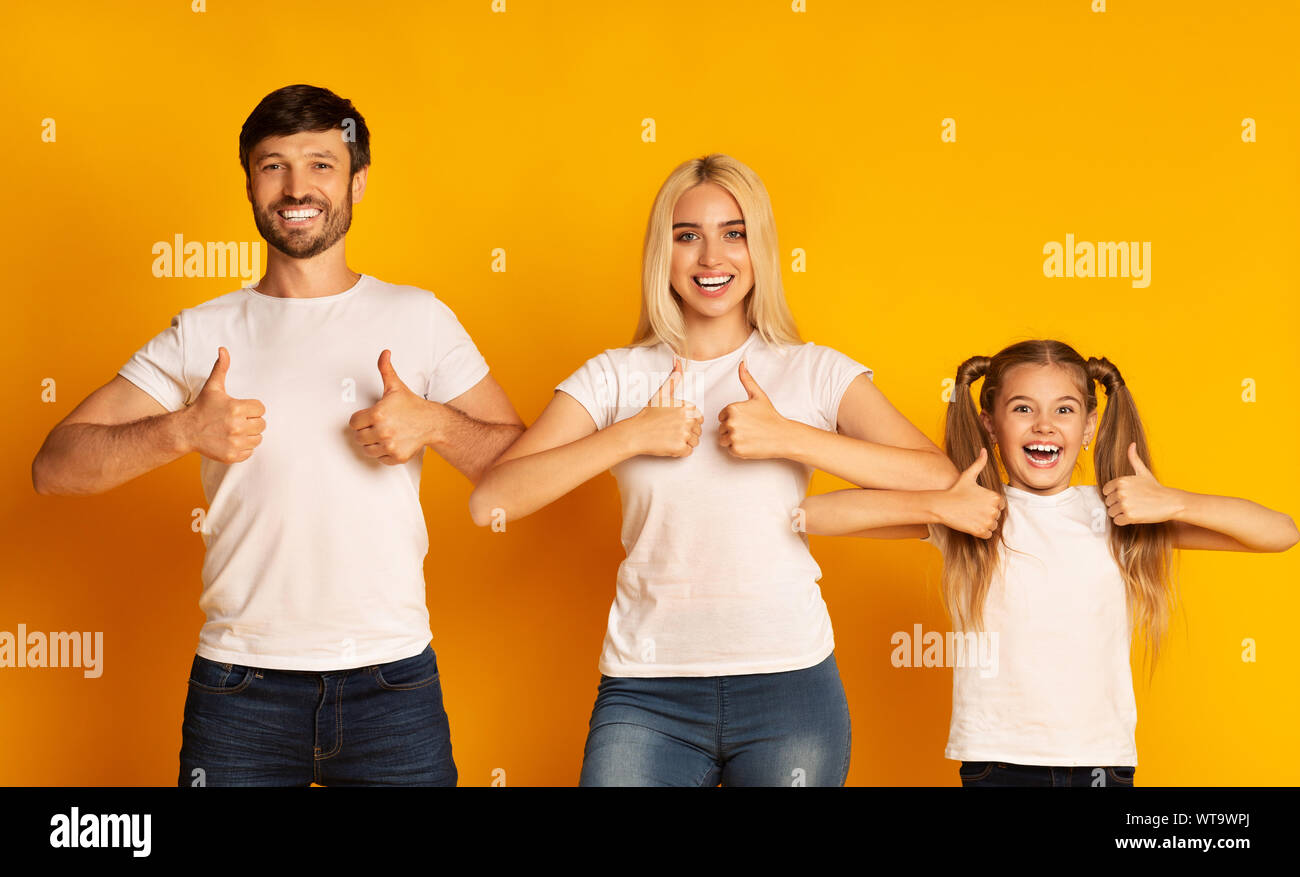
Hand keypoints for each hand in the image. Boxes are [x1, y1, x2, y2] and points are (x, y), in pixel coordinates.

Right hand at [181, 347, 265, 462]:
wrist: (185, 431)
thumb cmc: (202, 408)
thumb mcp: (213, 387)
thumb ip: (221, 368)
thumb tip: (223, 349)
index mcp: (236, 408)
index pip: (261, 409)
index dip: (252, 408)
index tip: (240, 409)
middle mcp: (237, 426)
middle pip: (262, 424)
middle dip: (252, 421)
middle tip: (237, 420)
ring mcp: (235, 442)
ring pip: (258, 439)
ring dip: (250, 435)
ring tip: (235, 430)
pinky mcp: (232, 455)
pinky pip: (250, 452)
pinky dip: (244, 448)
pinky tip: (232, 440)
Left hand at [349, 349, 436, 464]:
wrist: (432, 422)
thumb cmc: (411, 405)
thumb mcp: (396, 387)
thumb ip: (386, 369)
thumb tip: (384, 353)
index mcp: (378, 414)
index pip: (353, 423)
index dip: (360, 419)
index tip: (369, 417)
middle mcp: (382, 431)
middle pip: (358, 437)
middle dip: (365, 431)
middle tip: (376, 426)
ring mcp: (390, 445)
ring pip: (367, 449)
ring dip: (372, 443)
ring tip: (383, 434)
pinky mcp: (396, 456)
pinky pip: (379, 459)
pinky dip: (383, 453)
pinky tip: (391, 442)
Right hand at [627, 358, 702, 456]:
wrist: (635, 433)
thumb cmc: (648, 415)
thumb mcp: (661, 394)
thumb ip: (672, 379)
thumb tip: (677, 360)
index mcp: (687, 407)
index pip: (698, 418)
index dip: (687, 422)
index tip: (675, 422)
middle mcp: (688, 419)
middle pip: (697, 431)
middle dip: (686, 433)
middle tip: (670, 431)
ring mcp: (685, 434)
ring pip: (694, 442)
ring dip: (684, 443)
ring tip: (669, 437)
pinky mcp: (680, 448)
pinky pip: (688, 452)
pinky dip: (680, 452)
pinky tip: (669, 445)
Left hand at [717, 360, 793, 459]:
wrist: (783, 436)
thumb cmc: (770, 416)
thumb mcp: (758, 395)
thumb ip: (747, 379)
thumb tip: (742, 363)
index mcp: (732, 408)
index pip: (722, 416)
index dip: (733, 418)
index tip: (747, 419)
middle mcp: (731, 422)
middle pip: (722, 428)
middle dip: (733, 429)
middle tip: (750, 428)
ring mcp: (734, 436)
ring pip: (723, 440)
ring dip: (734, 440)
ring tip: (749, 436)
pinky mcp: (737, 450)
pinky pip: (730, 450)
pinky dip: (739, 450)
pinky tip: (750, 444)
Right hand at [935, 448, 1004, 537]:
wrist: (943, 506)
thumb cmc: (956, 490)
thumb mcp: (968, 475)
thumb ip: (979, 463)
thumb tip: (984, 450)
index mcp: (995, 497)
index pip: (1000, 504)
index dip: (990, 504)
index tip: (978, 502)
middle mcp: (994, 510)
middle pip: (996, 515)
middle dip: (987, 514)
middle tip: (973, 509)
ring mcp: (987, 521)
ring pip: (993, 525)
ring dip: (985, 524)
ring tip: (972, 517)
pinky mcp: (981, 532)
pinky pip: (988, 535)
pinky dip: (981, 532)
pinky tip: (971, 524)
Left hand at [1102, 442, 1182, 524]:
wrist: (1170, 502)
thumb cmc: (1155, 488)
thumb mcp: (1143, 471)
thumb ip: (1133, 458)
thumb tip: (1131, 444)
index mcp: (1121, 481)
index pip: (1105, 491)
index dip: (1114, 495)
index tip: (1126, 495)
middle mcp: (1121, 492)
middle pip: (1108, 503)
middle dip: (1118, 504)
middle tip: (1132, 503)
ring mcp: (1125, 504)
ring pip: (1112, 513)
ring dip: (1121, 513)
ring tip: (1134, 509)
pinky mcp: (1129, 516)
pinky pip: (1117, 521)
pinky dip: (1124, 521)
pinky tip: (1135, 516)